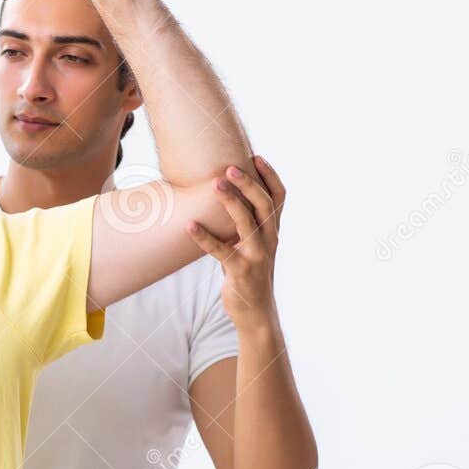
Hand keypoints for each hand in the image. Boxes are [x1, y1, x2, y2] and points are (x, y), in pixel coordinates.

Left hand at [188, 158, 286, 331]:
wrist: (256, 312)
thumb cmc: (249, 273)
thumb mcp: (253, 246)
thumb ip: (246, 224)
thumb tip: (225, 196)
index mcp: (273, 231)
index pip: (279, 198)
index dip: (270, 176)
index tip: (256, 156)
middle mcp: (269, 240)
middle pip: (264, 204)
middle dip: (248, 182)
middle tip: (230, 166)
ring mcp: (257, 256)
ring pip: (246, 222)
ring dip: (230, 201)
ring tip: (214, 183)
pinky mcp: (241, 271)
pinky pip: (221, 251)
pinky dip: (204, 237)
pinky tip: (189, 225)